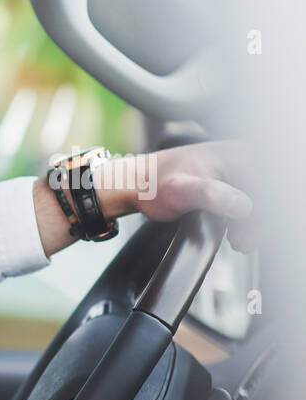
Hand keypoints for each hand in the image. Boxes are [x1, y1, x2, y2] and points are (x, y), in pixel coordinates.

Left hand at [96, 139, 255, 250]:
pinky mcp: (227, 178)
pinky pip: (245, 198)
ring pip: (255, 199)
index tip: (248, 238)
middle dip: (256, 222)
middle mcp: (241, 157)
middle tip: (243, 244)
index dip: (259, 218)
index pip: (264, 190)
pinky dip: (243, 217)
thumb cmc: (153, 184)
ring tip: (240, 241)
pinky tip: (236, 231)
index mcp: (238, 155)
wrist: (135, 183)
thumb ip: (213, 197)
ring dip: (250, 222)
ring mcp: (235, 167)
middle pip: (261, 195)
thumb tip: (244, 207)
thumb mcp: (182, 192)